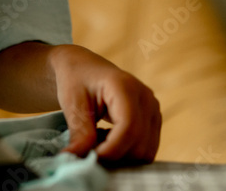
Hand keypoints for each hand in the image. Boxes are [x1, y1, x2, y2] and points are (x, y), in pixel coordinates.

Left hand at [49, 45, 160, 164]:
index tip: (89, 156)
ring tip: (99, 140)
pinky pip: (147, 148)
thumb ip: (79, 132)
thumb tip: (75, 159)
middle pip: (140, 144)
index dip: (111, 150)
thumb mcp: (72, 103)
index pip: (129, 128)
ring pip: (146, 151)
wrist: (83, 67)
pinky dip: (127, 152)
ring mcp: (153, 109)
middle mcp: (146, 98)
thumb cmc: (76, 80)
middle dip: (114, 154)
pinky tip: (109, 139)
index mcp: (125, 87)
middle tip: (89, 146)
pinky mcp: (153, 120)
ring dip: (121, 155)